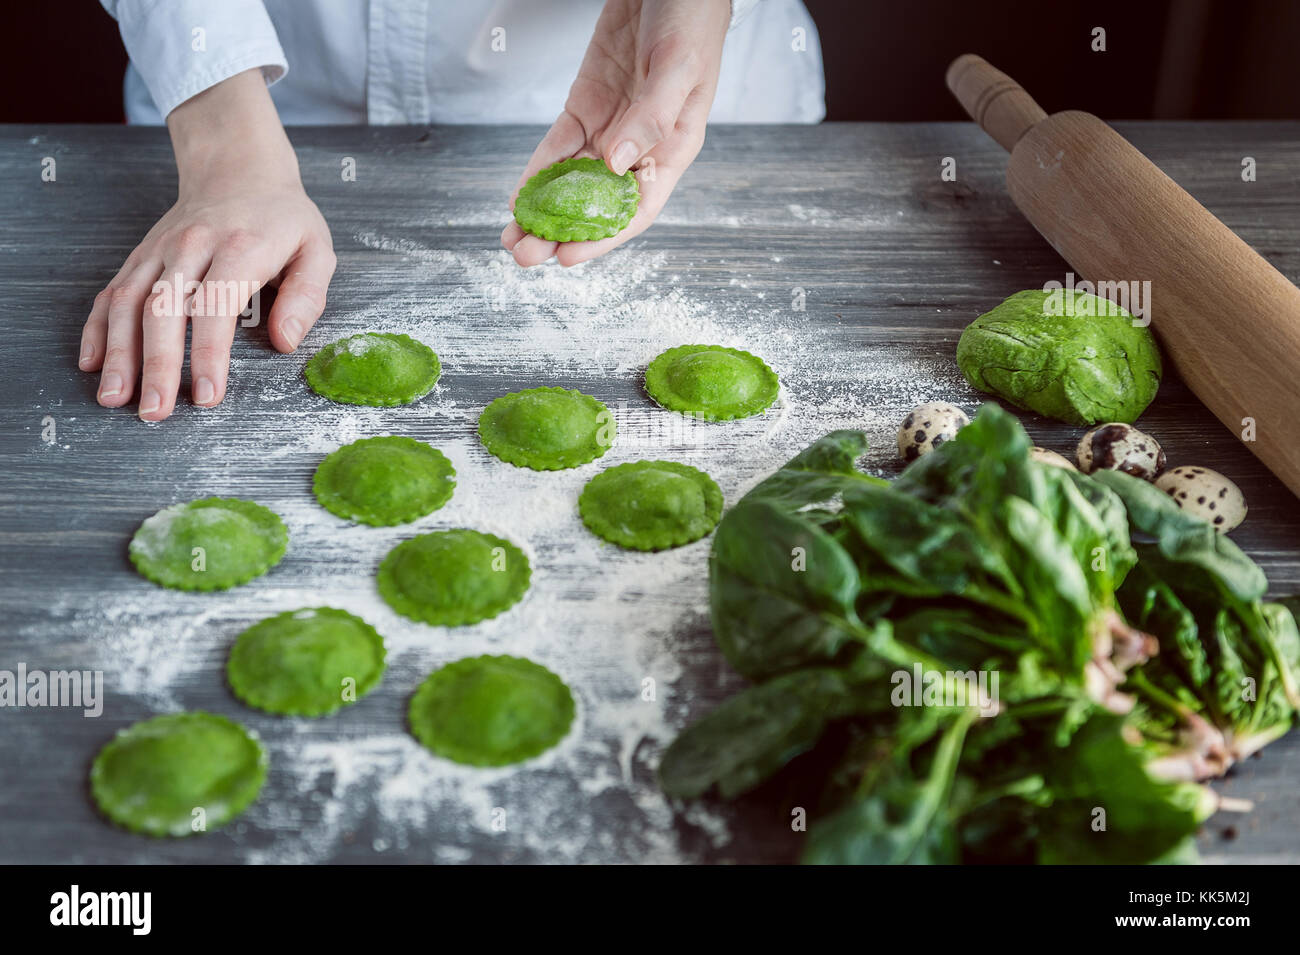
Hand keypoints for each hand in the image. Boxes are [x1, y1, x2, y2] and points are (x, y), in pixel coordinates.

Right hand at [79, 69, 335, 420]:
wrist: (239, 169)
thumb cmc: (282, 219)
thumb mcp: (316, 250)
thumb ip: (307, 296)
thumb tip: (285, 340)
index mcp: (239, 249)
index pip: (217, 306)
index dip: (209, 354)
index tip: (207, 395)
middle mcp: (191, 248)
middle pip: (164, 309)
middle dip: (156, 365)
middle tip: (154, 411)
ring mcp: (160, 252)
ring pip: (127, 302)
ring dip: (117, 353)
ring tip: (113, 398)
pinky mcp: (141, 256)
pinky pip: (111, 292)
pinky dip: (97, 328)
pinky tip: (92, 363)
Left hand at [501, 0, 728, 266]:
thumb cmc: (692, 18)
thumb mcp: (679, 66)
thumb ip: (652, 116)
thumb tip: (618, 163)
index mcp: (672, 148)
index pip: (634, 208)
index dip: (602, 237)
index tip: (568, 256)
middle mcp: (639, 147)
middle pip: (596, 204)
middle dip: (560, 232)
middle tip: (525, 254)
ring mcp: (611, 128)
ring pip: (571, 183)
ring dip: (542, 212)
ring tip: (511, 237)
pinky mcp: (586, 106)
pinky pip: (558, 148)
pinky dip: (537, 173)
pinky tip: (519, 197)